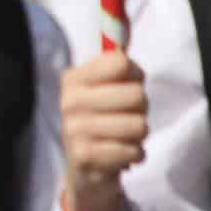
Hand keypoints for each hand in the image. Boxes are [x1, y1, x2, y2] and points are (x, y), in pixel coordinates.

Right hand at [60, 51, 146, 210]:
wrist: (84, 173)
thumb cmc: (101, 124)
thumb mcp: (103, 92)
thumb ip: (116, 68)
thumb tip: (125, 37)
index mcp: (73, 79)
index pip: (120, 62)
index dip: (135, 75)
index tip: (128, 87)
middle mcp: (69, 101)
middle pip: (136, 95)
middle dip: (140, 110)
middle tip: (125, 119)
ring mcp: (74, 129)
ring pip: (139, 125)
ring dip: (138, 136)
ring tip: (123, 139)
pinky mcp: (84, 156)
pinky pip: (133, 150)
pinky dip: (134, 155)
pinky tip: (119, 156)